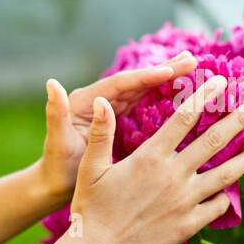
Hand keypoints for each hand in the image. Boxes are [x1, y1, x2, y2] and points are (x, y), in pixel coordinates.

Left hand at [37, 51, 199, 203]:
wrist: (55, 185)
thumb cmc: (57, 169)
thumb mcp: (57, 143)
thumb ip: (55, 113)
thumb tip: (52, 83)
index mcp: (86, 102)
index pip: (120, 85)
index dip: (145, 77)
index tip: (170, 71)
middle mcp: (99, 100)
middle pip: (135, 81)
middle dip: (163, 70)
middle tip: (191, 59)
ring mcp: (110, 109)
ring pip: (142, 89)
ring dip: (167, 78)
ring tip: (192, 66)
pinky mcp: (118, 119)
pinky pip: (143, 102)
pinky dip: (161, 94)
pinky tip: (181, 92)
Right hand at [69, 74, 243, 243]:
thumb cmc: (91, 208)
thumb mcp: (91, 166)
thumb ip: (102, 132)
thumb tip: (102, 101)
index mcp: (151, 156)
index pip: (185, 117)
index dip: (206, 96)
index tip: (223, 82)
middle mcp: (174, 175)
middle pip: (216, 140)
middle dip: (241, 119)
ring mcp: (186, 201)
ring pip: (227, 173)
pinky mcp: (190, 224)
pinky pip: (217, 205)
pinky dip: (227, 194)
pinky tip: (234, 186)